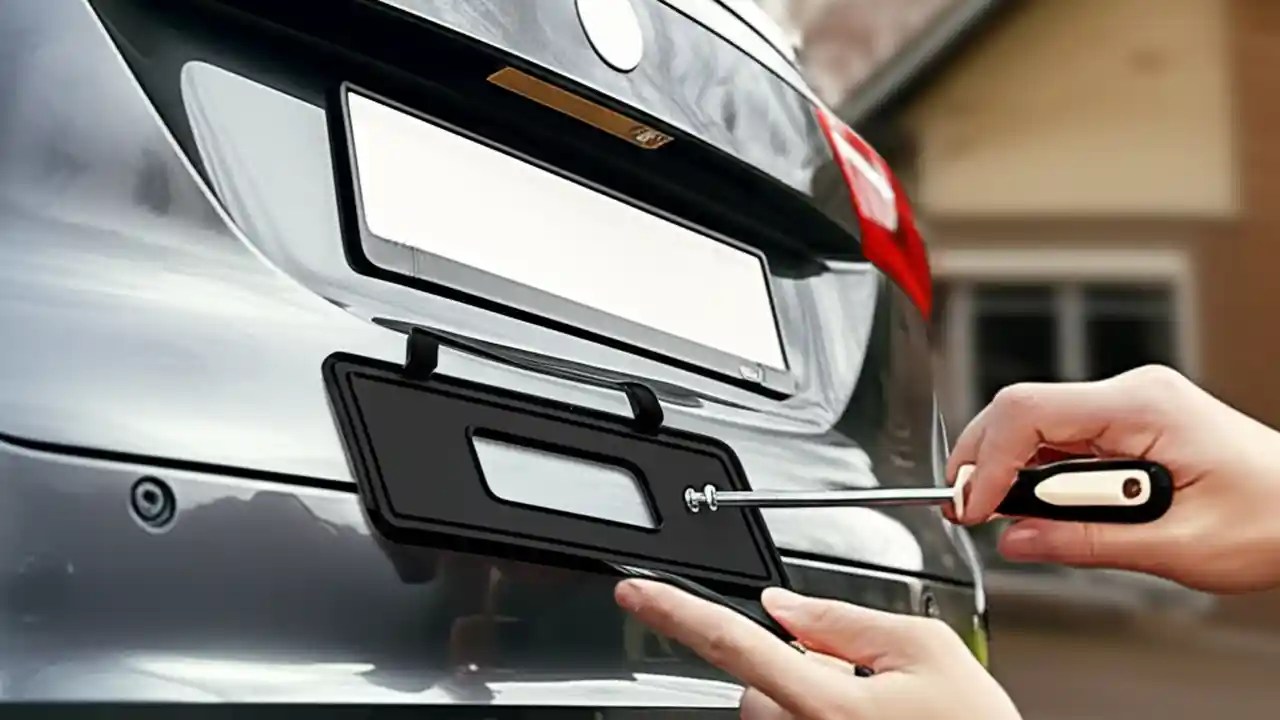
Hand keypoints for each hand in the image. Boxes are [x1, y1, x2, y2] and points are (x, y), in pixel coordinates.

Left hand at [615, 580, 1020, 719]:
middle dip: (792, 663)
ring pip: (769, 707)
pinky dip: (811, 717)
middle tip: (861, 678)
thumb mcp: (926, 650)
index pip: (732, 643)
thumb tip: (786, 605)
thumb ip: (846, 619)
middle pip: (756, 679)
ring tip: (875, 711)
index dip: (676, 611)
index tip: (635, 591)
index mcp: (828, 702)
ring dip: (804, 695)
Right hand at [948, 364, 1279, 592]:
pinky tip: (1047, 506)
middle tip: (970, 513)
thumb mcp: (1175, 546)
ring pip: (1036, 425)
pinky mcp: (1128, 424)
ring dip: (1014, 471)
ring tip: (1013, 518)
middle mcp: (1132, 394)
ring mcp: (1129, 406)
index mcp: (1143, 407)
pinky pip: (1062, 439)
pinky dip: (1041, 473)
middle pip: (1020, 410)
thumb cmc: (1274, 518)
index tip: (971, 507)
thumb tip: (1017, 541)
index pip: (1028, 412)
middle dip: (984, 462)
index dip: (985, 460)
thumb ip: (1086, 543)